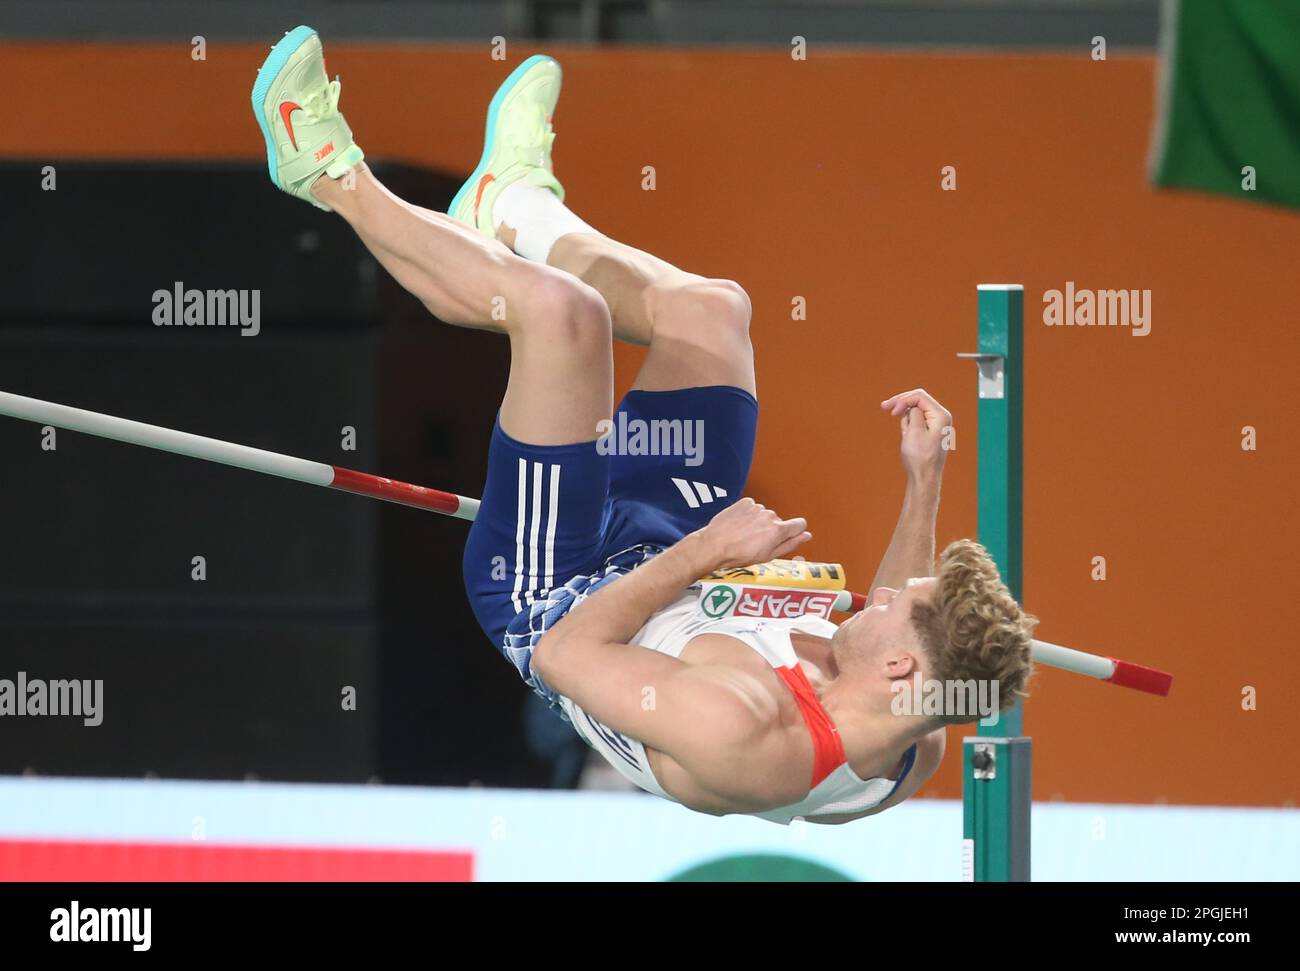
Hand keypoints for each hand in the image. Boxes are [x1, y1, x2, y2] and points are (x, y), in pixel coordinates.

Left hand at [694, 498, 810, 569]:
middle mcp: (769, 516)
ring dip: (757, 523)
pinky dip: (748, 515)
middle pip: (778, 521)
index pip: (800, 524)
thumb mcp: (768, 556)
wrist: (714, 545)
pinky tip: (739, 525)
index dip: (796, 531)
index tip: (788, 536)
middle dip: (771, 530)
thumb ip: (790, 544)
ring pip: (764, 515)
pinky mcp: (745, 502)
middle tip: (756, 542)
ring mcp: (756, 508)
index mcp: (777, 531)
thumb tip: (806, 536)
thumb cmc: (738, 555)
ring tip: (744, 535)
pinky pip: (752, 508)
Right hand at [880, 388, 951, 484]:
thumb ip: (914, 413)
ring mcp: (937, 424)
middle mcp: (942, 417)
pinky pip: (917, 421)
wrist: (924, 478)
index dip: (903, 400)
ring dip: (905, 419)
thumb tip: (912, 406)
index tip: (890, 412)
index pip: (919, 396)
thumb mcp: (914, 431)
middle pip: (918, 400)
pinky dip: (908, 425)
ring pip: (916, 411)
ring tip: (905, 437)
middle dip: (901, 403)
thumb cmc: (920, 458)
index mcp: (941, 415)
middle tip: (884, 407)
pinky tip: (907, 438)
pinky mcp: (931, 431)